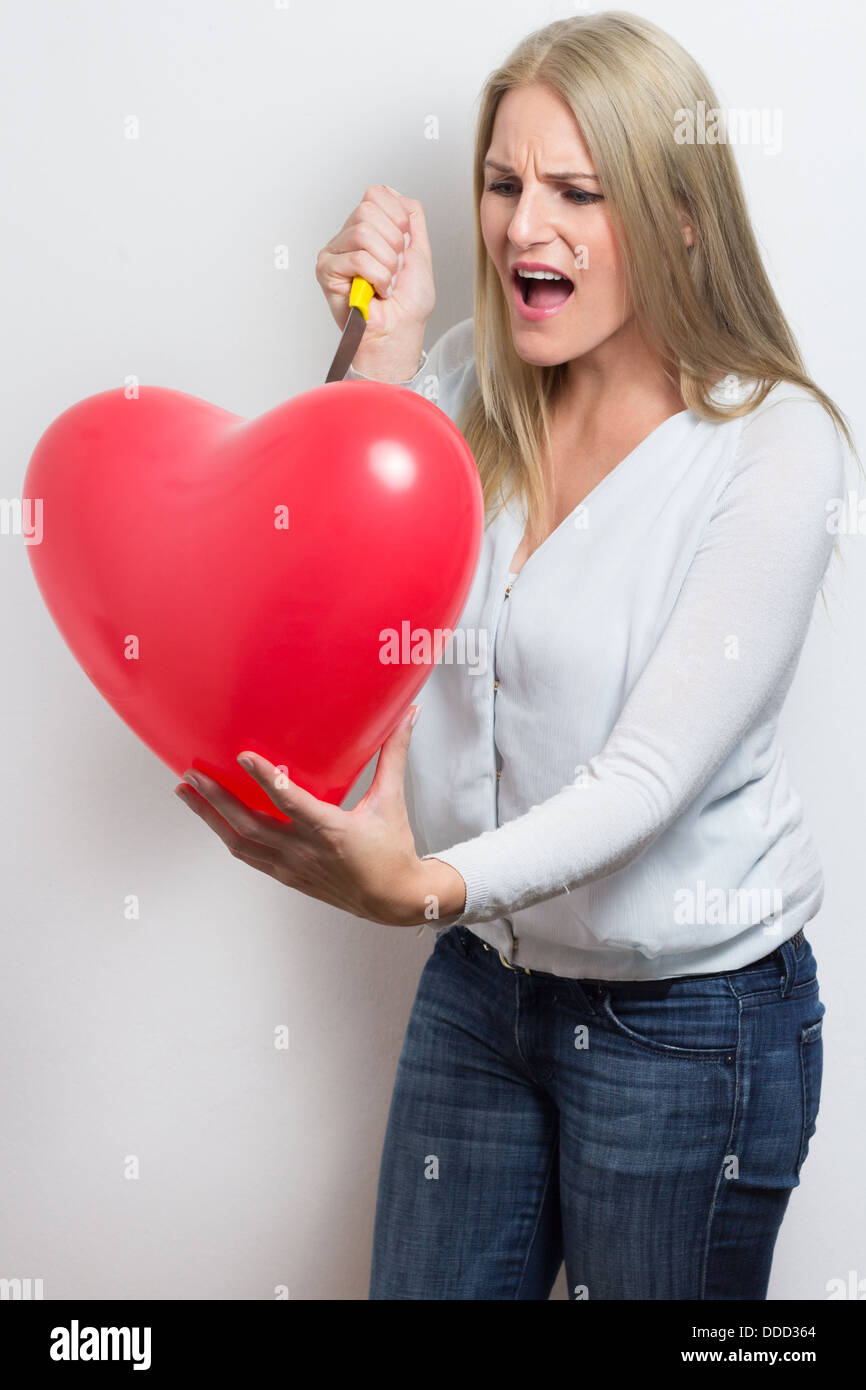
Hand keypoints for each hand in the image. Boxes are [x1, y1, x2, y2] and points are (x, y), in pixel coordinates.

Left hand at [173, 705, 466, 928]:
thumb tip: (409, 717)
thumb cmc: (393, 849)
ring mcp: (292, 866)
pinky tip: (213, 819)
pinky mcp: (287, 876)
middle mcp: (306, 850)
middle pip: (250, 824)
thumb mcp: (392, 801)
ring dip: (211, 818)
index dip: (265, 778)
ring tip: (186, 793)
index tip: (242, 756)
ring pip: (240, 842)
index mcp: (333, 830)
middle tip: (191, 774)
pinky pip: (249, 855)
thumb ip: (394, 757)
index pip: (291, 801)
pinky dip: (227, 835)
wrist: (394, 899)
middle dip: (216, 798)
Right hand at [316, 184, 435, 377]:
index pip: (375, 193)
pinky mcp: (327, 271)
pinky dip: (376, 277)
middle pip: (367, 209)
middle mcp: (348, 237)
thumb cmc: (407, 304)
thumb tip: (399, 197)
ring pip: (362, 233)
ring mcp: (335, 252)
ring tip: (386, 282)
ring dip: (386, 263)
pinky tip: (376, 291)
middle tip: (395, 268)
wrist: (399, 332)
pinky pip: (357, 258)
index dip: (397, 217)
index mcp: (369, 228)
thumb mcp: (420, 252)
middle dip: (393, 242)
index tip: (404, 245)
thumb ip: (413, 220)